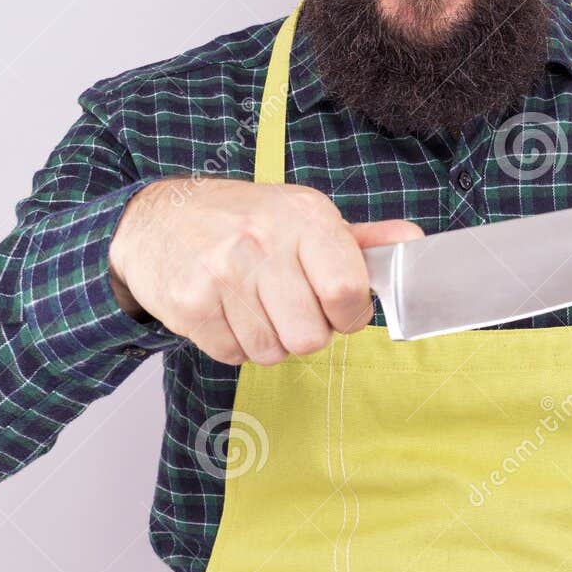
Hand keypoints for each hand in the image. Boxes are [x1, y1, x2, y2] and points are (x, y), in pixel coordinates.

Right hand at [108, 175, 422, 364]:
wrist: (157, 220)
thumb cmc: (242, 221)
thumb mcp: (303, 217)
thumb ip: (361, 241)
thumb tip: (414, 245)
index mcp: (305, 216)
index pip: (348, 294)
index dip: (349, 315)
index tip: (337, 309)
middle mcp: (264, 240)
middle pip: (311, 337)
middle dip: (305, 332)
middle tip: (287, 306)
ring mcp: (223, 272)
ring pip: (272, 352)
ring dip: (268, 340)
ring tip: (253, 305)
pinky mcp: (190, 303)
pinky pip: (233, 355)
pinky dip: (233, 344)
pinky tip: (225, 311)